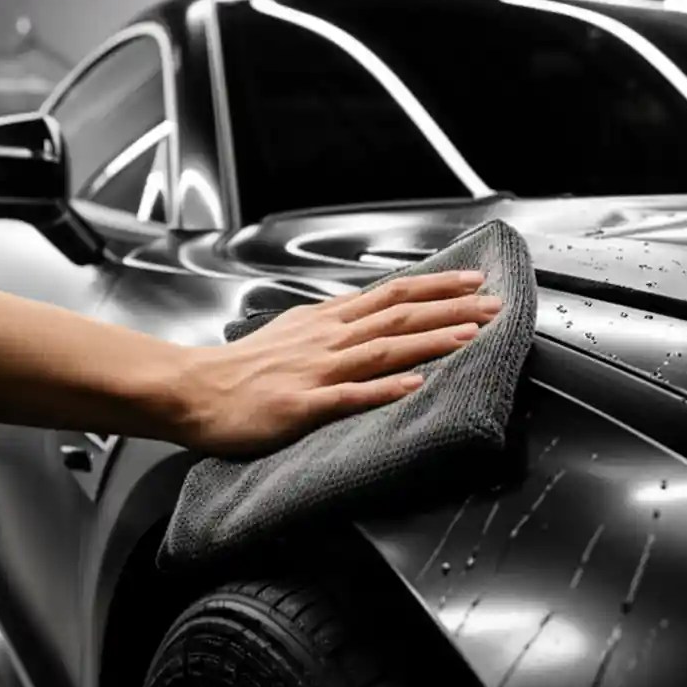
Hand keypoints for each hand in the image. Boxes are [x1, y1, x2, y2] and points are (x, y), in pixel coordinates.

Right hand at [176, 270, 500, 455]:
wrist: (192, 390)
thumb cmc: (240, 368)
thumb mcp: (291, 331)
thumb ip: (332, 324)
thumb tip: (368, 314)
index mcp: (325, 321)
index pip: (391, 295)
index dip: (436, 286)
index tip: (473, 280)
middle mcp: (327, 339)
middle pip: (398, 316)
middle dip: (450, 308)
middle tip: (494, 303)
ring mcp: (315, 372)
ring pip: (383, 350)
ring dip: (430, 341)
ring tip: (471, 335)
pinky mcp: (300, 406)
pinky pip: (348, 396)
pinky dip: (384, 388)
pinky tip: (415, 385)